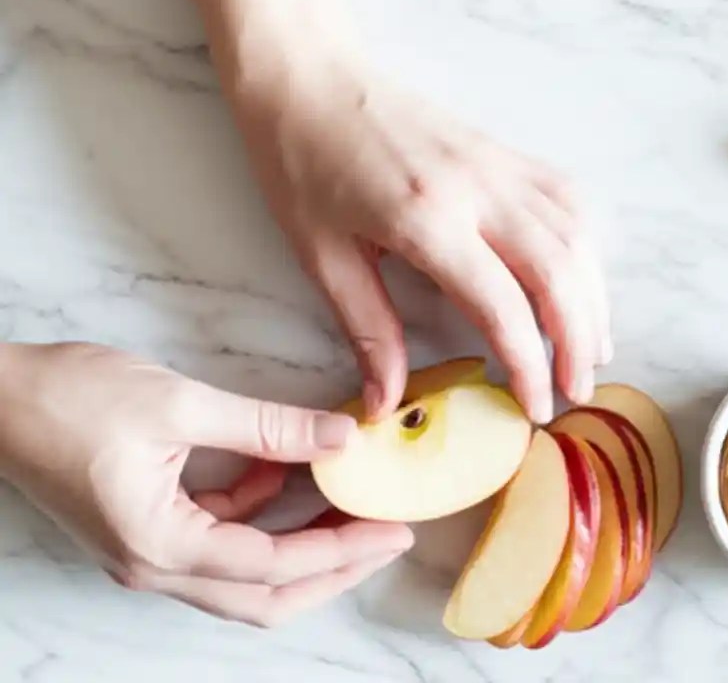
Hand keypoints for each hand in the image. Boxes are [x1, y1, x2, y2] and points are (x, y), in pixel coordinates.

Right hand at [0, 342, 413, 627]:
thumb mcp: (179, 404)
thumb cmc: (67, 398)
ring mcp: (147, 554)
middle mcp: (154, 566)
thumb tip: (342, 438)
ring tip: (353, 507)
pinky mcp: (145, 530)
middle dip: (334, 570)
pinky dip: (258, 516)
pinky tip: (282, 472)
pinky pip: (217, 540)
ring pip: (244, 576)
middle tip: (387, 536)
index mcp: (161, 545)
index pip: (276, 566)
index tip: (393, 530)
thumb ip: (267, 427)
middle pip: (265, 596)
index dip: (343, 550)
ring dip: (301, 546)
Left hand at [227, 51, 610, 424]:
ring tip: (592, 349)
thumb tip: (387, 403)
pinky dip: (585, 249)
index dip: (530, 365)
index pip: (503, 306)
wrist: (307, 74)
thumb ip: (367, 332)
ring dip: (593, 299)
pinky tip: (582, 282)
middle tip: (578, 390)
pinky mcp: (504, 154)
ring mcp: (498, 166)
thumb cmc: (301, 161)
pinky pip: (567, 202)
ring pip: (576, 238)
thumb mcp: (322, 255)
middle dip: (579, 340)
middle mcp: (477, 190)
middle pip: (559, 273)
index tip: (536, 408)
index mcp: (426, 219)